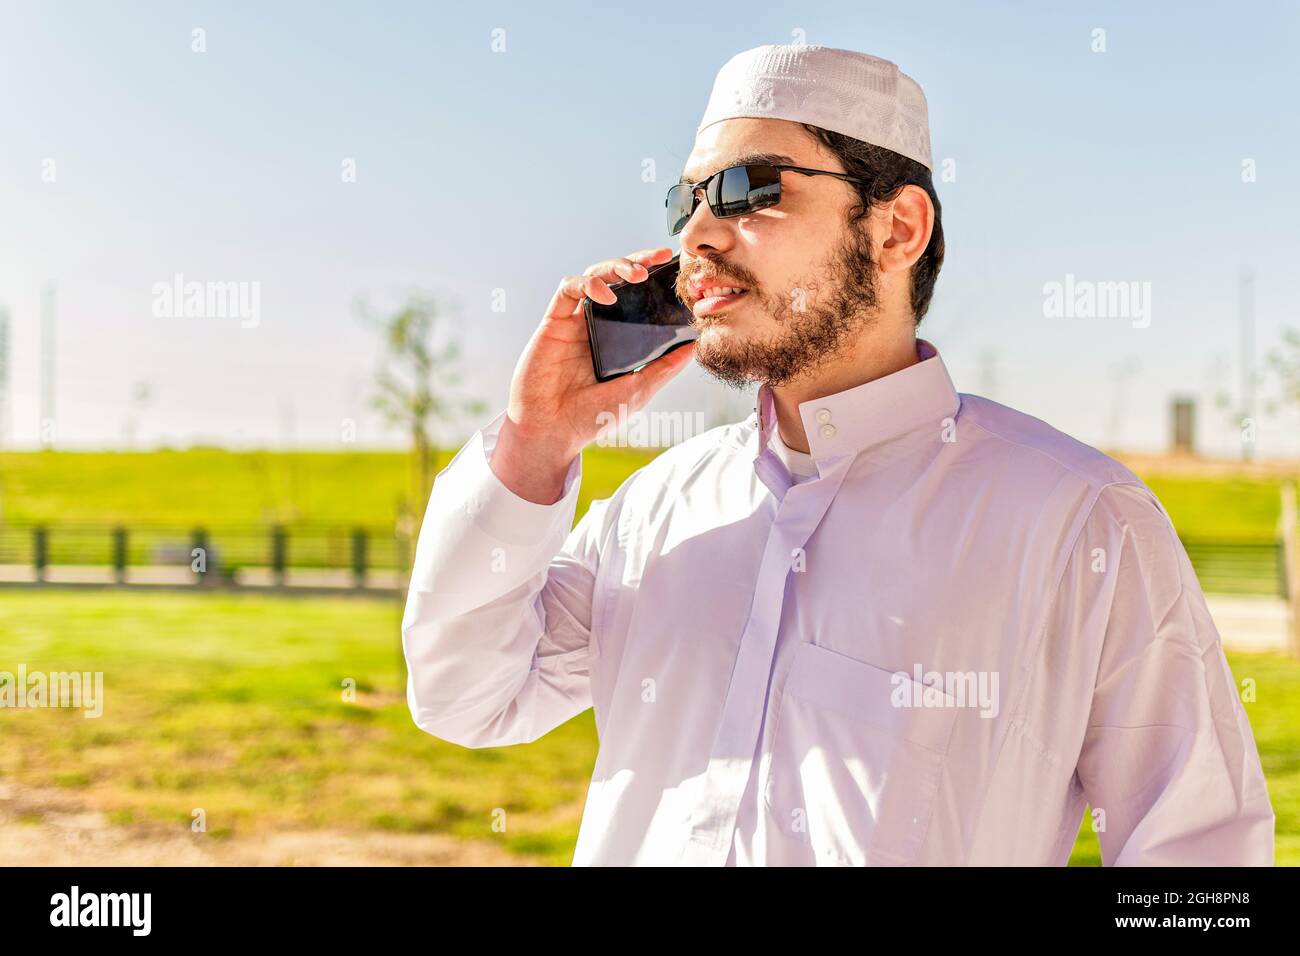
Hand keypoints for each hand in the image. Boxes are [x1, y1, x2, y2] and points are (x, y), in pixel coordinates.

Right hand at [491, 247, 695, 503]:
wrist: (551, 430)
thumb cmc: (592, 416)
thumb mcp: (638, 390)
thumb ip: (664, 367)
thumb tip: (694, 345)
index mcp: (619, 337)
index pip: (639, 298)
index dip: (655, 279)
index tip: (675, 267)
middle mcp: (598, 323)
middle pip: (618, 278)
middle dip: (638, 261)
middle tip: (658, 258)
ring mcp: (576, 320)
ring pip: (595, 274)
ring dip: (616, 267)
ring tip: (636, 274)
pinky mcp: (554, 321)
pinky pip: (569, 289)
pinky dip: (587, 284)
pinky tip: (604, 295)